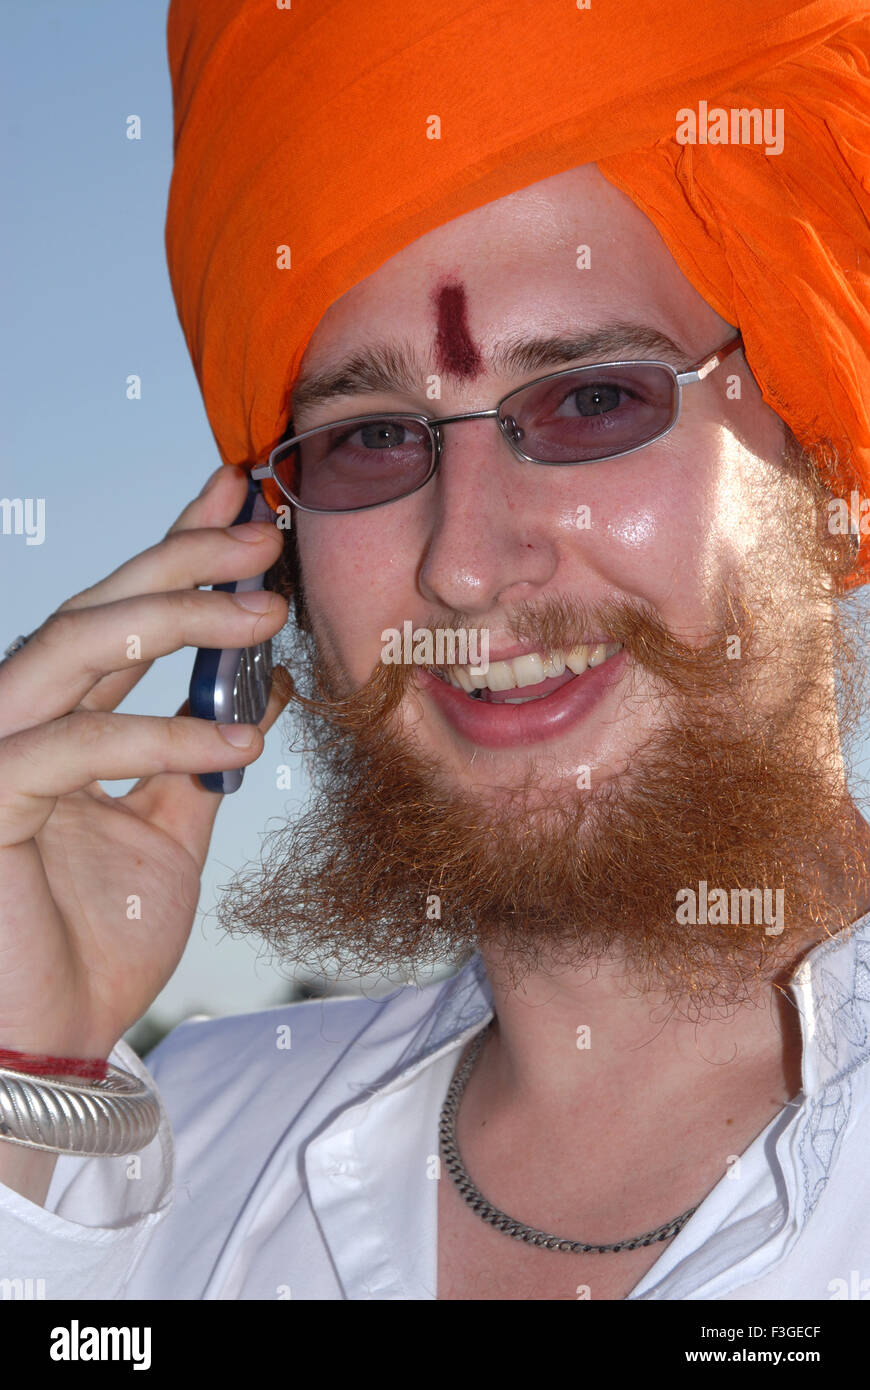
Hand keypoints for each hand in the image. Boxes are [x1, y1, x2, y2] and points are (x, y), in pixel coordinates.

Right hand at [0, 466, 288, 1060]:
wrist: (47, 1047)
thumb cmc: (94, 942)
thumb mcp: (168, 838)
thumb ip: (199, 760)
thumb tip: (263, 687)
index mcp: (65, 721)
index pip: (123, 615)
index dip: (177, 549)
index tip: (243, 498)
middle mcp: (21, 720)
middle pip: (95, 608)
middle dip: (180, 559)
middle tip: (265, 537)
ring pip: (71, 648)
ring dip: (172, 618)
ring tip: (264, 611)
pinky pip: (75, 747)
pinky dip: (162, 735)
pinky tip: (241, 742)